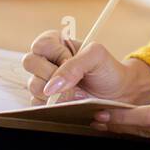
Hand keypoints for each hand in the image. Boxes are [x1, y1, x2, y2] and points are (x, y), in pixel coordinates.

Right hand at [21, 31, 149, 103]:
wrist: (119, 93)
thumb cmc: (108, 70)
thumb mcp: (96, 57)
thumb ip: (74, 65)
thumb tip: (51, 85)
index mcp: (57, 44)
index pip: (40, 44)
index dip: (54, 54)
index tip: (70, 59)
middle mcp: (48, 61)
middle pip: (30, 63)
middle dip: (53, 74)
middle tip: (75, 80)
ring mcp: (45, 82)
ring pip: (33, 85)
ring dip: (57, 92)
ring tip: (79, 94)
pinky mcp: (47, 100)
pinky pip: (38, 103)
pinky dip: (56, 105)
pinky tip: (72, 102)